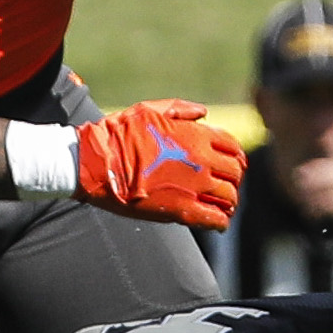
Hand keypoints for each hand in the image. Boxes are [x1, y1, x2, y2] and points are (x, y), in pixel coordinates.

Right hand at [74, 101, 246, 230]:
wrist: (97, 162)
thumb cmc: (118, 135)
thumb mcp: (149, 110)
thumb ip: (181, 109)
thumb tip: (204, 113)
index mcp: (195, 135)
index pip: (232, 147)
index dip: (235, 157)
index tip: (233, 164)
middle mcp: (201, 160)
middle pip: (234, 173)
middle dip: (233, 180)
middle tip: (226, 186)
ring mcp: (194, 186)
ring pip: (229, 197)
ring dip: (229, 202)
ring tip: (223, 207)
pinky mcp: (181, 210)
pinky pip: (215, 219)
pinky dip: (220, 222)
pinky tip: (217, 223)